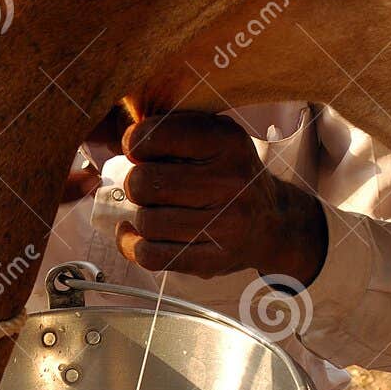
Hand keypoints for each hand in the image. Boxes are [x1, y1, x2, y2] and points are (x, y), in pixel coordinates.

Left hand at [114, 112, 326, 283]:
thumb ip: (173, 129)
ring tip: (155, 209)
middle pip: (144, 183)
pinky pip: (152, 256)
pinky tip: (134, 235)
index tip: (138, 150)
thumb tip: (117, 138)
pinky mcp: (212, 260)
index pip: (155, 136)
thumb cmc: (230, 174)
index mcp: (227, 142)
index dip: (134, 143)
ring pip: (146, 222)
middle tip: (147, 185)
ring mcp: (224, 226)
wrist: (272, 222)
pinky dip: (132, 246)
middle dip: (136, 183)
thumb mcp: (215, 137)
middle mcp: (230, 182)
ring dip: (141, 216)